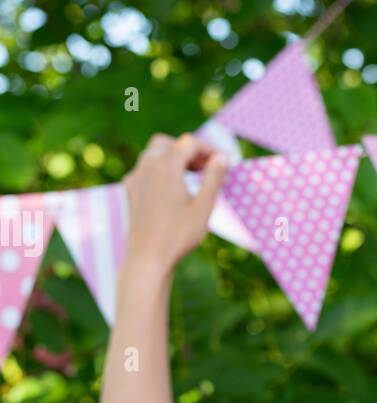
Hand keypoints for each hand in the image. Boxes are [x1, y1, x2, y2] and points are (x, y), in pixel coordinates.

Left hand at [124, 133, 227, 268]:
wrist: (147, 259)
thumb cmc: (178, 234)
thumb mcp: (204, 206)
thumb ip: (214, 177)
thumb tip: (221, 157)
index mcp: (165, 167)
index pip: (189, 143)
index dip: (208, 149)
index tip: (222, 163)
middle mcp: (146, 167)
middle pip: (166, 143)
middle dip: (186, 150)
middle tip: (204, 167)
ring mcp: (135, 179)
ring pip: (152, 155)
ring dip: (172, 159)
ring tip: (190, 177)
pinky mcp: (130, 192)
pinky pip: (144, 170)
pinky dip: (159, 171)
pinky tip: (172, 190)